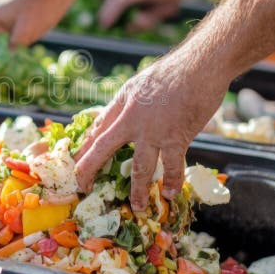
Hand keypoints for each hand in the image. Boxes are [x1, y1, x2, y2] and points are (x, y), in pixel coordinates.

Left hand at [74, 49, 229, 211]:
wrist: (200, 66)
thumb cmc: (173, 72)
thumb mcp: (139, 84)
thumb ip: (127, 103)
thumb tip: (118, 120)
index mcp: (122, 103)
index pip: (96, 129)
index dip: (84, 148)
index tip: (74, 163)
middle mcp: (132, 119)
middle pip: (103, 148)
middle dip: (89, 169)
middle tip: (83, 187)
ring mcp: (153, 131)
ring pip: (139, 167)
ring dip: (138, 190)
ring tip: (138, 207)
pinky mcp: (176, 138)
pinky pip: (172, 167)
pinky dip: (173, 182)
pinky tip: (171, 193)